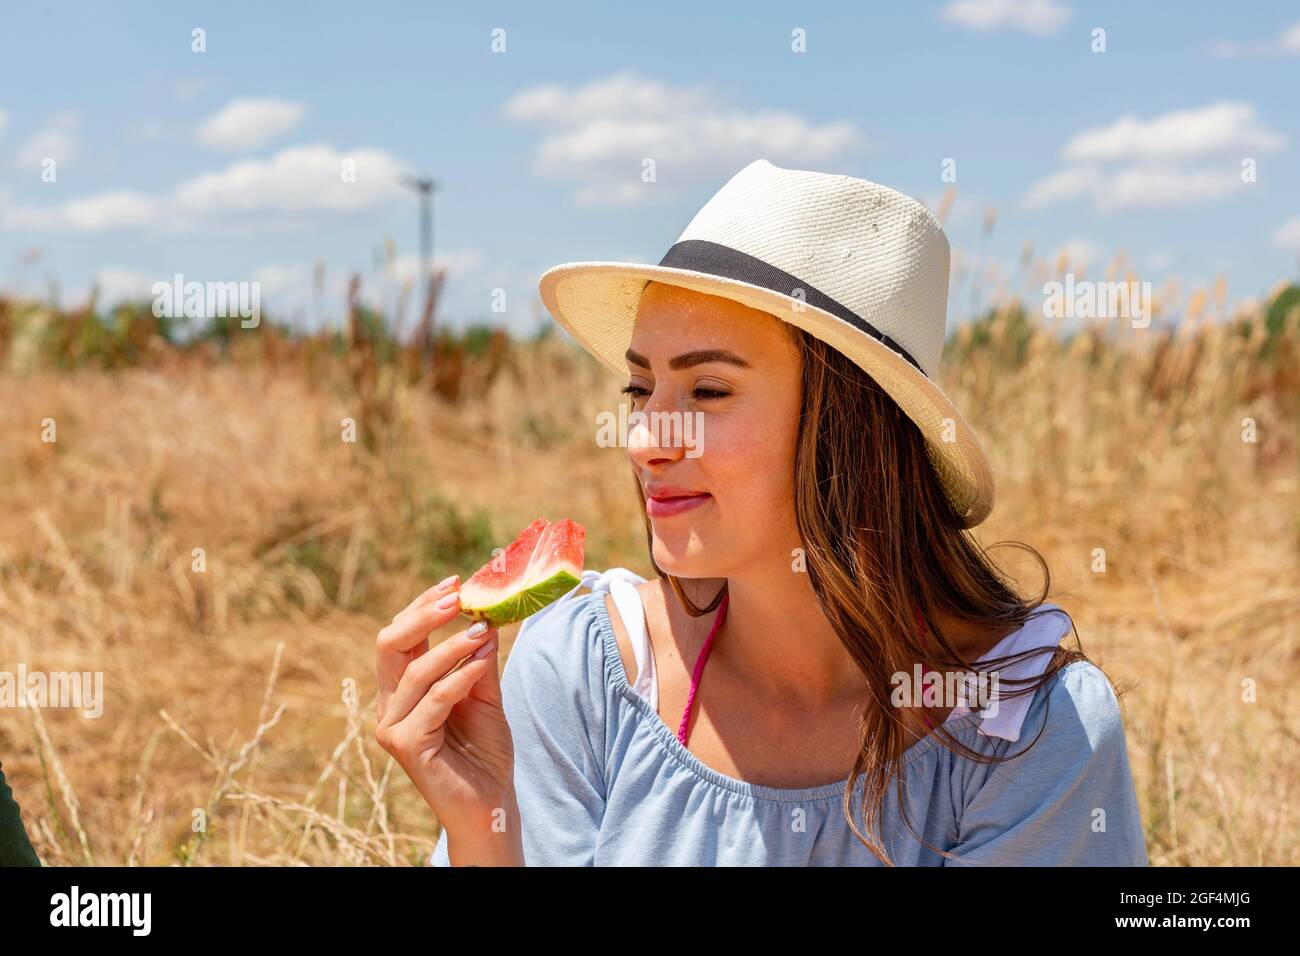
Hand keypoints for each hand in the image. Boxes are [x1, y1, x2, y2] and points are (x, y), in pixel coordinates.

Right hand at [375, 575, 522, 864]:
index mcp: (402, 689)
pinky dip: (459, 677)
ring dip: (452, 646)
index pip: (400, 636)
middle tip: (458, 596)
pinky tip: (482, 662)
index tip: (454, 582)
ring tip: (483, 631)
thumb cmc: (484, 750)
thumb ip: (478, 659)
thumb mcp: (484, 694)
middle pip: (390, 644)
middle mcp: (390, 704)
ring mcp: (393, 726)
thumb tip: (484, 616)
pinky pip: (434, 700)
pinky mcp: (407, 745)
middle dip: (423, 615)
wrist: (490, 802)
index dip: (422, 606)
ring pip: (414, 670)